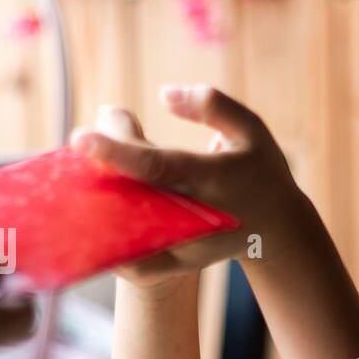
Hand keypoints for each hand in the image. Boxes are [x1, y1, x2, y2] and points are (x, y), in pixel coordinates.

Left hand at [70, 86, 324, 289]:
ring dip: (95, 210)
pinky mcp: (178, 264)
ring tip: (79, 180)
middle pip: (133, 197)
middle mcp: (197, 216)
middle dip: (99, 174)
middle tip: (80, 146)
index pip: (158, 167)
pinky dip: (109, 246)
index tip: (79, 137)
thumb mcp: (251, 128)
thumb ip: (212, 105)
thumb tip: (164, 94)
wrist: (278, 230)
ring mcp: (187, 246)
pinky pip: (135, 264)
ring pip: (128, 236)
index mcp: (214, 178)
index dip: (116, 152)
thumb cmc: (260, 171)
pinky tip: (90, 218)